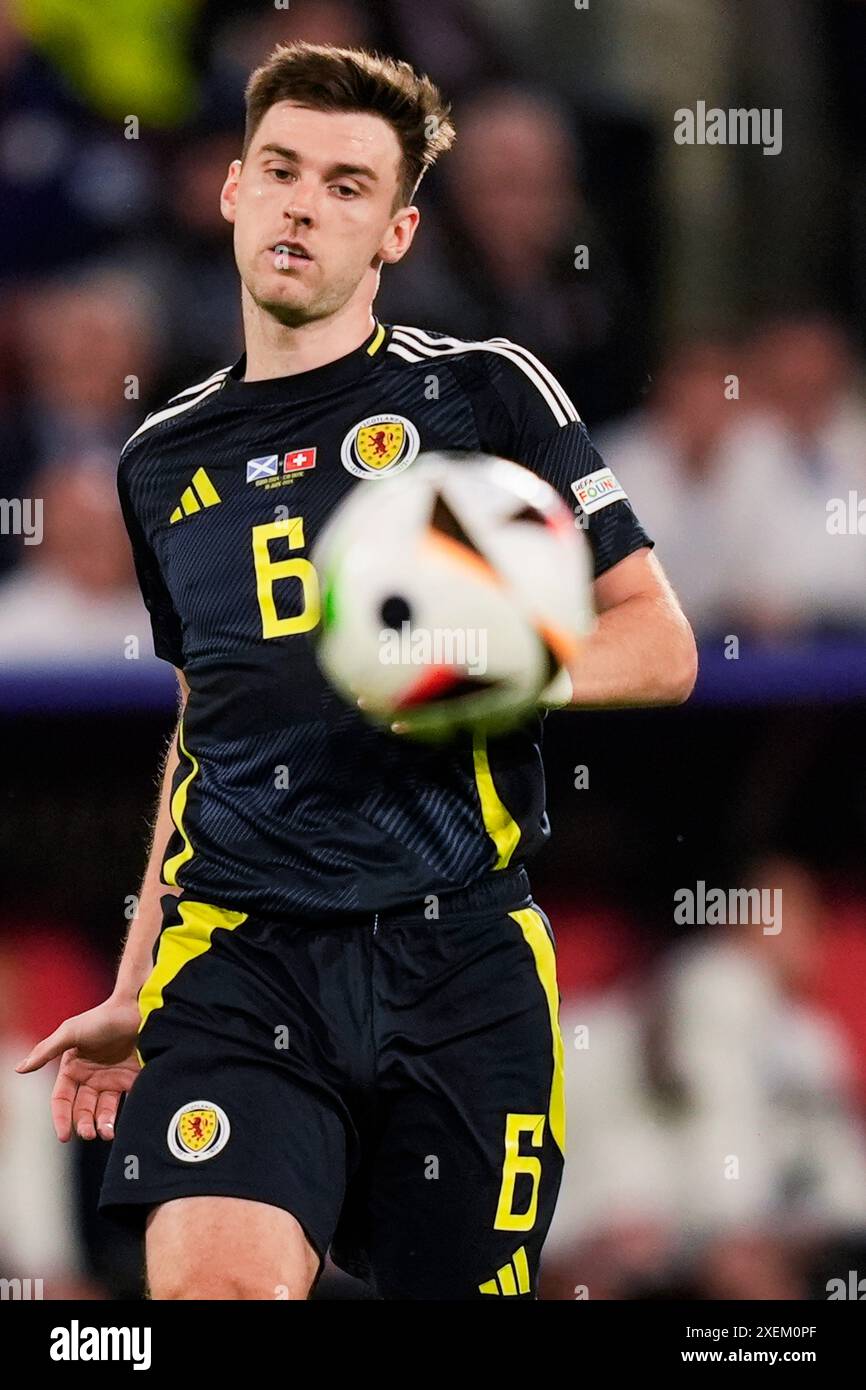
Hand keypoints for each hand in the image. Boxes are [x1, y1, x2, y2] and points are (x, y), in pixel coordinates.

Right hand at [15, 996, 142, 1141]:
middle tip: (87, 1134)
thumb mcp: (70, 1032)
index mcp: (73, 1068)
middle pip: (82, 1109)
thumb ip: (46, 1051)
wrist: (139, 1010)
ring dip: (101, 1125)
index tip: (64, 1135)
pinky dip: (118, 1118)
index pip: (62, 1099)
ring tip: (105, 1133)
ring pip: (102, 1111)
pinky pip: (122, 1105)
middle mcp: (91, 1077)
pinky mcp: (130, 1080)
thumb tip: (19, 1069)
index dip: (61, 1117)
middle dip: (82, 1124)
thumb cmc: (103, 1017)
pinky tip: (115, 1126)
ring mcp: (111, 1079)